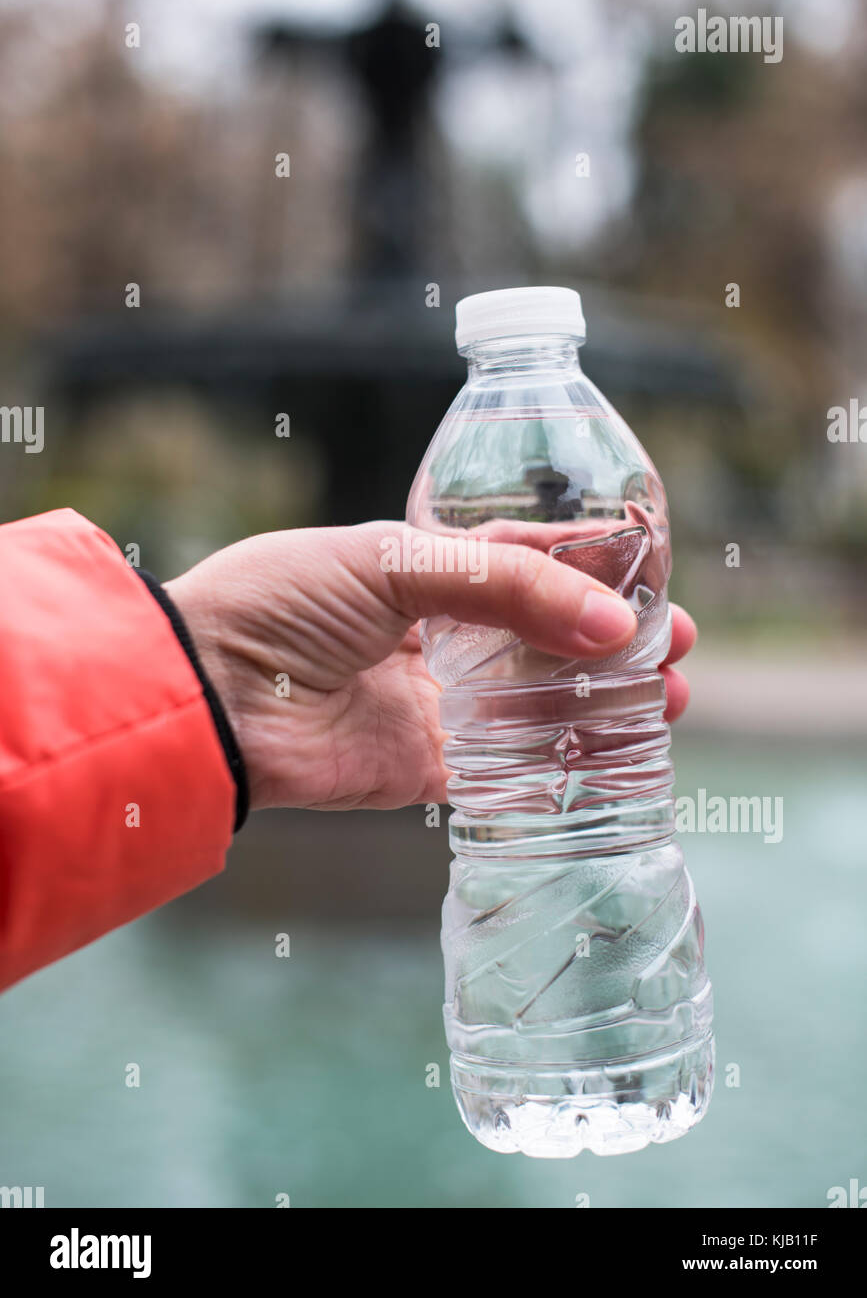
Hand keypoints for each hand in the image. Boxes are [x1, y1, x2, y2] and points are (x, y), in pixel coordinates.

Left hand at [165, 522, 695, 811]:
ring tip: (671, 697)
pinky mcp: (431, 769)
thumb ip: (504, 587)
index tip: (657, 574)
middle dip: (616, 639)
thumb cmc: (280, 602)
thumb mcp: (393, 561)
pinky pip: (516, 769)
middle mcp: (440, 637)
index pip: (530, 561)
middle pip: (550, 637)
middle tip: (678, 644)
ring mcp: (440, 705)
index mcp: (426, 569)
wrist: (208, 693)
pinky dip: (571, 762)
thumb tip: (612, 624)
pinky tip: (621, 753)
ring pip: (546, 703)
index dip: (595, 568)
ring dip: (609, 700)